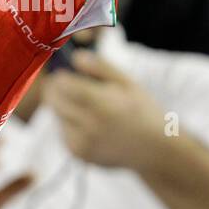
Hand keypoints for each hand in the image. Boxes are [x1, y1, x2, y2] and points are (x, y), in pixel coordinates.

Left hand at [43, 49, 167, 171]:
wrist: (155, 150)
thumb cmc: (143, 110)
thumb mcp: (129, 84)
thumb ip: (101, 68)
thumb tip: (75, 55)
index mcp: (103, 104)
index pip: (64, 85)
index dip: (60, 76)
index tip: (63, 72)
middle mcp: (89, 126)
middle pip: (54, 100)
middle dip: (55, 90)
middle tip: (64, 84)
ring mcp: (82, 142)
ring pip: (56, 116)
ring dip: (63, 107)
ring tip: (85, 104)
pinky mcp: (78, 153)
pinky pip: (62, 131)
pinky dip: (69, 124)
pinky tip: (88, 122)